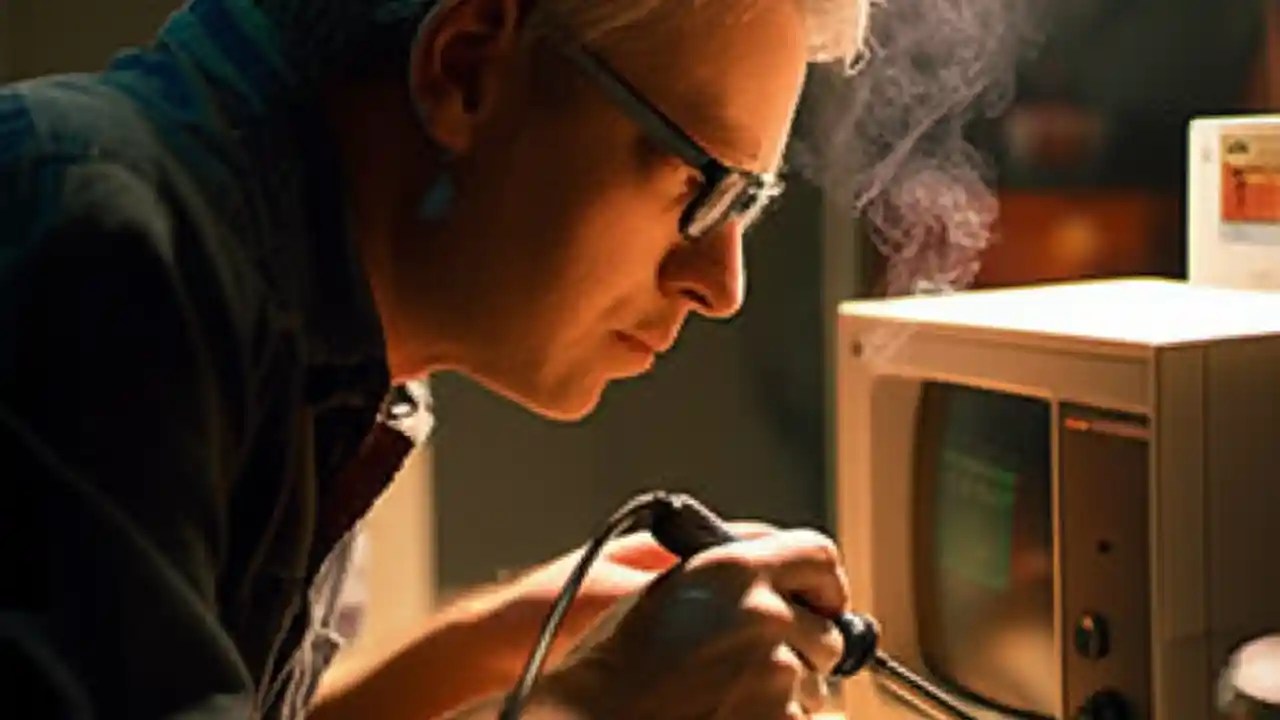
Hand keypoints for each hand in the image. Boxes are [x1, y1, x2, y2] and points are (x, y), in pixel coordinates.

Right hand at [536, 528, 848, 719]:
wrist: (594, 719)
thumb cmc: (612, 664)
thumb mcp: (664, 590)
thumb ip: (729, 577)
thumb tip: (777, 582)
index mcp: (734, 569)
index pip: (819, 556)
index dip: (825, 584)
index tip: (823, 602)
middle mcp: (764, 615)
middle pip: (826, 631)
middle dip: (802, 649)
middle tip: (757, 665)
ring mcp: (776, 675)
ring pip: (814, 686)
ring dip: (786, 693)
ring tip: (726, 697)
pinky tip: (728, 716)